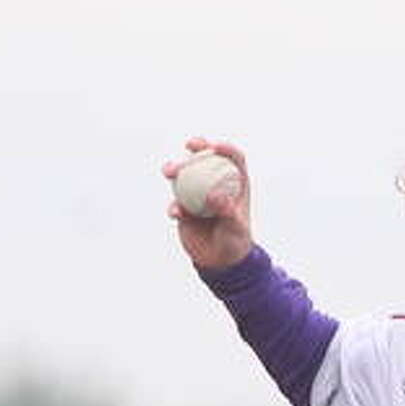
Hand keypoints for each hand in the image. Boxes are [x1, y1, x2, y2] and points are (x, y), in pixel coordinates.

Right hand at [163, 138, 253, 272]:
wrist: (219, 261)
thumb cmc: (234, 241)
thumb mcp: (236, 227)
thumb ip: (227, 211)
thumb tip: (214, 194)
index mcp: (236, 183)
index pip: (233, 159)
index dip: (225, 148)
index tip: (215, 147)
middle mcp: (216, 183)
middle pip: (206, 158)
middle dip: (197, 146)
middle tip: (190, 145)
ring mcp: (199, 193)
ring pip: (185, 175)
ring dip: (175, 169)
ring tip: (168, 172)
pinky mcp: (185, 208)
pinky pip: (177, 203)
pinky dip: (174, 206)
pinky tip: (175, 212)